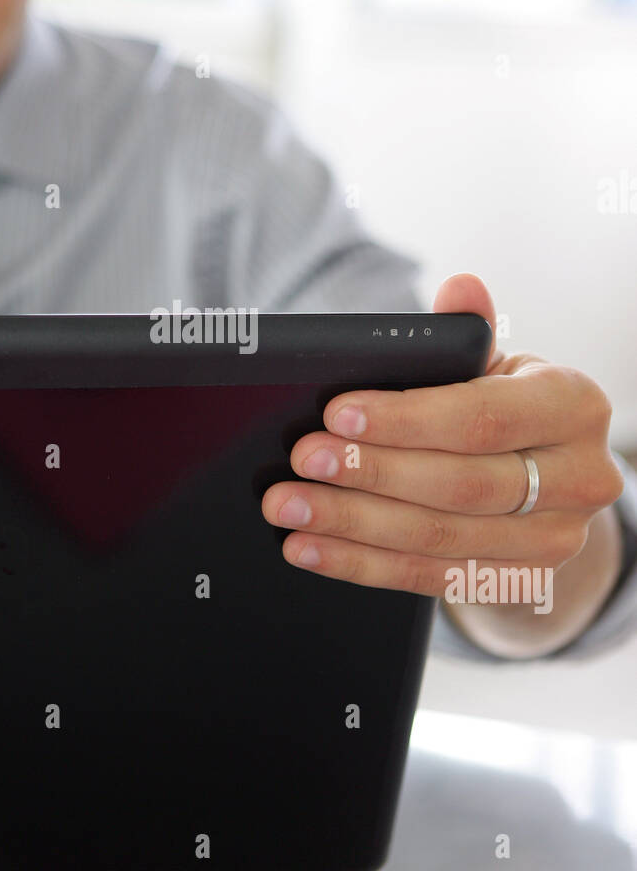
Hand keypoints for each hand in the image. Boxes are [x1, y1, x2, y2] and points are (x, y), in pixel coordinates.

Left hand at [261, 274, 624, 634]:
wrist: (543, 476)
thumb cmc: (501, 403)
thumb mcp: (491, 365)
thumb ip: (468, 333)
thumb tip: (461, 286)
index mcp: (575, 405)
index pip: (483, 416)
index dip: (407, 419)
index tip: (336, 412)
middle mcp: (582, 478)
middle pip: (459, 485)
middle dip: (370, 472)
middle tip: (301, 461)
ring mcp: (555, 540)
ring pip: (440, 537)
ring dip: (351, 524)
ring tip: (288, 507)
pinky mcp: (520, 584)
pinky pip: (429, 578)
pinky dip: (360, 564)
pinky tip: (308, 548)